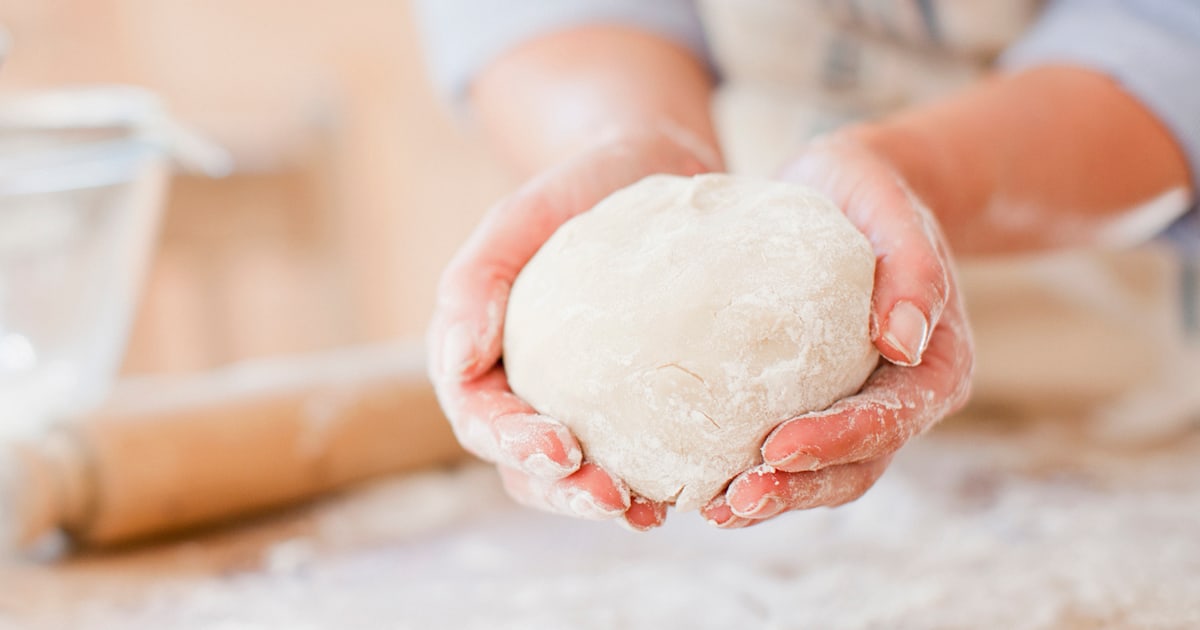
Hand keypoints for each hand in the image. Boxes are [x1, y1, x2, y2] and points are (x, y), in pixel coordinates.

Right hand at [428, 123, 719, 530]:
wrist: (645, 169)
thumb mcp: (518, 215)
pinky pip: (626, 457)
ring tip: (653, 512)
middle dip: (563, 492)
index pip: (478, 415)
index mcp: (477, 353)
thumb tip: (458, 361)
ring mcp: (570, 404)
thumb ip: (475, 280)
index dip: (513, 442)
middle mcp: (518, 389)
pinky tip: (687, 491)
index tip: (563, 449)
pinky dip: (648, 480)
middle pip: (521, 464)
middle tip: (614, 498)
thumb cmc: (573, 190)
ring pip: (569, 478)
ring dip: (601, 504)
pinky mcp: (623, 406)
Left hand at [701, 134, 974, 527]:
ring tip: (714, 509)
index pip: (892, 417)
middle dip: (797, 489)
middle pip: (857, 465)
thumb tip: (903, 342)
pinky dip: (758, 470)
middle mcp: (904, 398)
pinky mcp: (822, 401)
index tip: (778, 447)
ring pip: (826, 473)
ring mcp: (862, 406)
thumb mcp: (891, 208)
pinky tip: (705, 481)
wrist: (851, 189)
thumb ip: (911, 269)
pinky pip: (795, 448)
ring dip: (775, 497)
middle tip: (733, 501)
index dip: (837, 440)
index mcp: (938, 365)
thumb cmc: (873, 193)